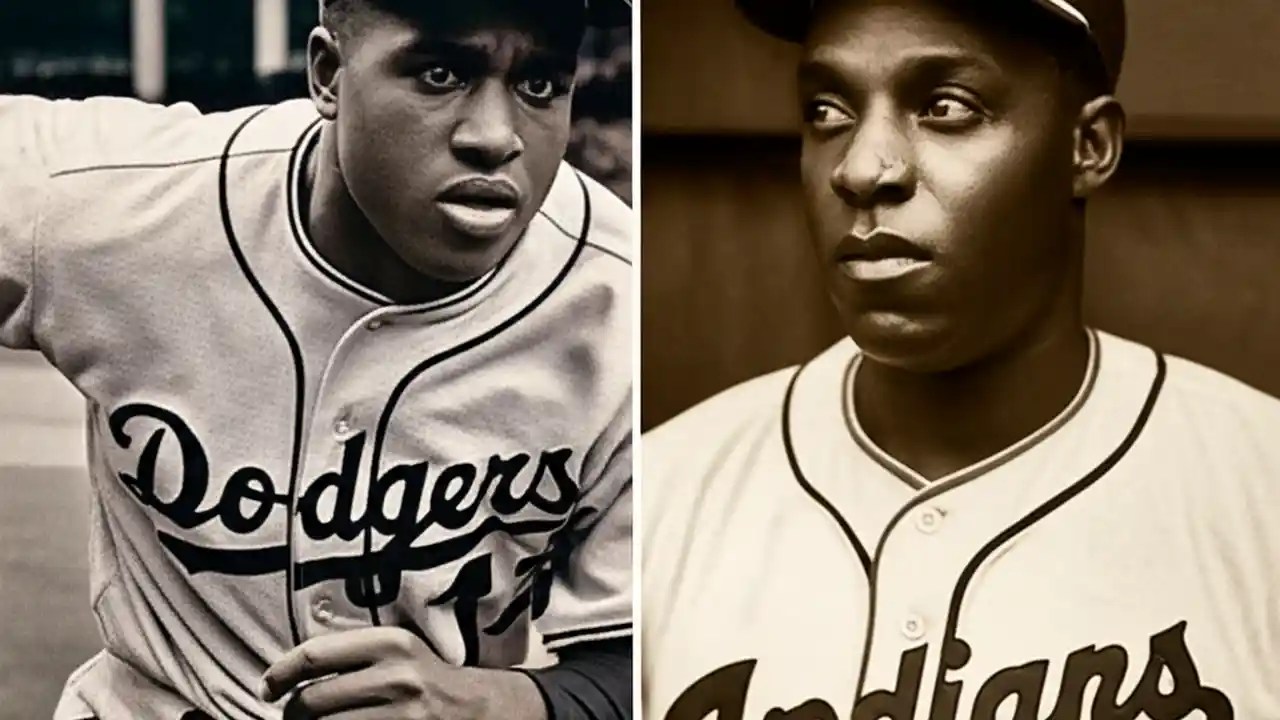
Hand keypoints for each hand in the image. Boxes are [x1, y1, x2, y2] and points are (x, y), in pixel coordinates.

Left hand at [259, 626, 545, 719]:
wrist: (480, 711)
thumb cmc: (427, 680)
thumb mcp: (398, 652)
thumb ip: (352, 655)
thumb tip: (287, 675)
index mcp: (392, 643)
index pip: (315, 656)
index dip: (280, 673)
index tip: (267, 688)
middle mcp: (398, 677)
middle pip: (311, 702)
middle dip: (292, 715)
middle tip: (292, 718)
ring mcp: (402, 717)